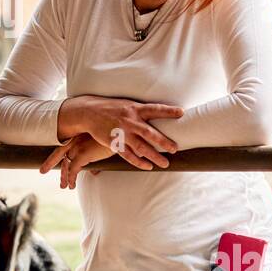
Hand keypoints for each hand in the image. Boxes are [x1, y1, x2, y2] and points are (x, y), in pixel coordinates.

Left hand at [40, 134, 114, 188]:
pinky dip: (71, 179)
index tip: (53, 160)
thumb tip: (94, 172)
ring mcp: (78, 147)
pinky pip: (73, 170)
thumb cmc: (114, 138)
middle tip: (43, 170)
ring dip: (64, 176)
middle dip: (51, 162)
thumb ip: (94, 159)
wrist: (120, 132)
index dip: (57, 153)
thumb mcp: (101, 147)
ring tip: (64, 185)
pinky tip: (71, 185)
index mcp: (78, 135)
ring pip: (66, 164)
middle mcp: (76, 140)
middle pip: (59, 153)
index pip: (63, 144)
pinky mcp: (83, 155)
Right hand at [57, 95, 182, 169]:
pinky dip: (138, 162)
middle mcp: (130, 121)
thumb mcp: (127, 104)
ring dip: (154, 157)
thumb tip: (159, 113)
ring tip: (165, 164)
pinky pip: (128, 155)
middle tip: (175, 149)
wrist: (90, 112)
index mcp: (135, 109)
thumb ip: (142, 110)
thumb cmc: (112, 107)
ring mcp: (122, 133)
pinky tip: (147, 166)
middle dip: (164, 141)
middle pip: (150, 133)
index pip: (155, 109)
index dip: (168, 111)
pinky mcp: (114, 143)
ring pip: (141, 147)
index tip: (181, 113)